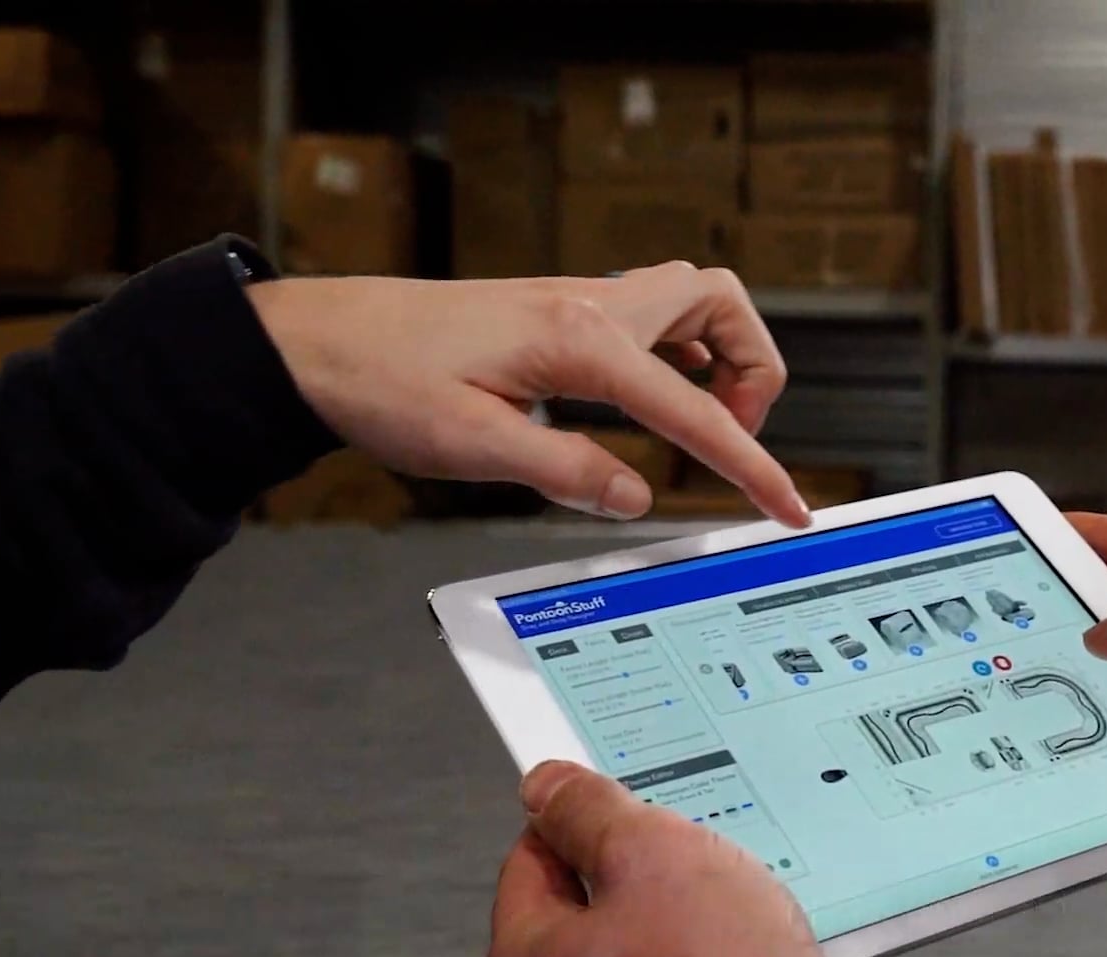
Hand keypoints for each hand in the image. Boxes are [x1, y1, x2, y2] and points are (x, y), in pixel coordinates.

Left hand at [247, 261, 809, 525]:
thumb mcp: (471, 446)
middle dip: (756, 369)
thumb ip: (566, 471)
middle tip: (734, 435)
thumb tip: (638, 497)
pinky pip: (652, 316)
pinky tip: (649, 403)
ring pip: (693, 299)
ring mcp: (579, 302)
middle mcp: (592, 306)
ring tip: (701, 420)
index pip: (694, 410)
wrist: (320, 341)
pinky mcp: (561, 312)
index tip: (786, 506)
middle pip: (723, 303)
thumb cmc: (383, 383)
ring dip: (721, 352)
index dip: (750, 465)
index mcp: (580, 340)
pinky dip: (678, 352)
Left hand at [483, 762, 900, 956]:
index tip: (626, 815)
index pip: (529, 861)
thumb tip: (548, 787)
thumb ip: (588, 811)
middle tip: (690, 875)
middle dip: (635, 887)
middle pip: (579, 921)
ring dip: (670, 940)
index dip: (585, 824)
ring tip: (725, 934)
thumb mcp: (653, 852)